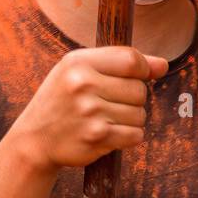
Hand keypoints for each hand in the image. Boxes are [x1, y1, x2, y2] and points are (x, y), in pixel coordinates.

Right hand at [8, 45, 167, 173]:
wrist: (34, 138)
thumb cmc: (62, 101)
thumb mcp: (79, 72)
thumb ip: (119, 64)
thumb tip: (163, 65)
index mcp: (77, 63)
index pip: (131, 59)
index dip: (142, 70)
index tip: (135, 77)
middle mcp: (82, 84)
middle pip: (139, 90)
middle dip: (131, 99)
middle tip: (106, 103)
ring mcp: (90, 111)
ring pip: (140, 114)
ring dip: (129, 120)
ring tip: (103, 119)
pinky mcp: (98, 136)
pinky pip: (136, 135)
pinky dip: (127, 137)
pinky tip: (106, 133)